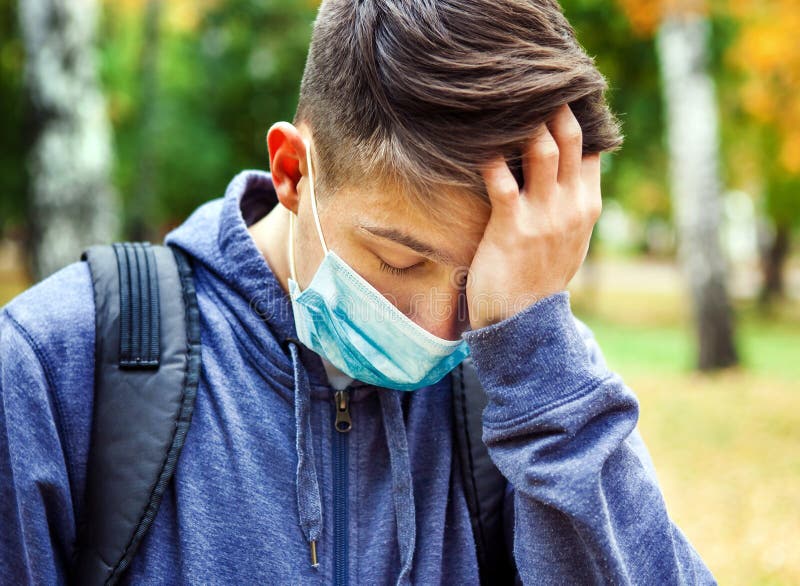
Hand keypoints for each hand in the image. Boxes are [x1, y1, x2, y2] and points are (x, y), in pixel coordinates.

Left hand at [466, 104, 601, 329]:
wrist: (525, 323)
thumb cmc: (539, 280)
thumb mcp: (571, 241)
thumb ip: (573, 204)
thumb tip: (570, 172)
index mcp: (587, 207)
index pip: (589, 149)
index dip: (574, 118)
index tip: (554, 98)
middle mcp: (571, 206)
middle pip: (569, 137)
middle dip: (552, 106)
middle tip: (528, 85)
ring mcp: (544, 215)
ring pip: (542, 148)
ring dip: (524, 122)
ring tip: (502, 104)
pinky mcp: (512, 226)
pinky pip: (501, 179)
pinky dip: (489, 157)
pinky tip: (476, 143)